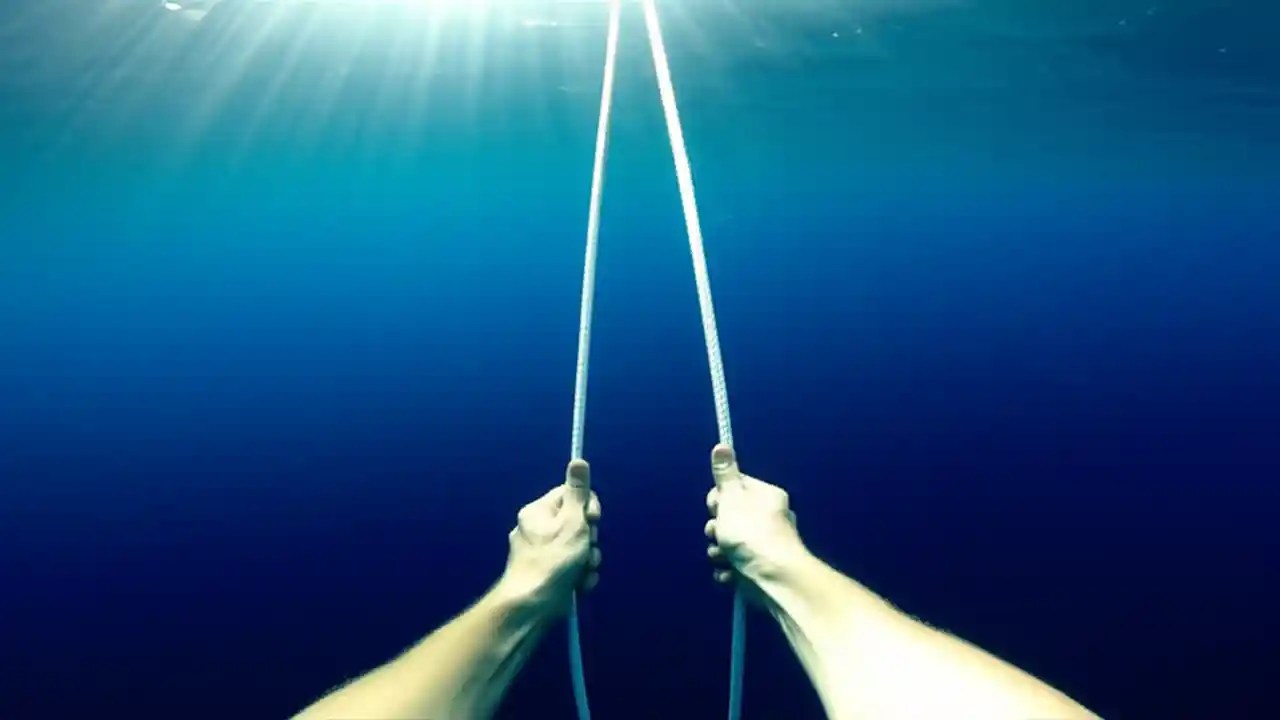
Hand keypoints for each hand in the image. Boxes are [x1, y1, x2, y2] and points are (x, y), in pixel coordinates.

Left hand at [499, 459, 601, 613]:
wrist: (532, 606)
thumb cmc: (553, 560)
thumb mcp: (571, 522)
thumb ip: (578, 493)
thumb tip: (578, 460)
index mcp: (538, 511)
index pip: (571, 494)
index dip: (588, 506)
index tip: (591, 519)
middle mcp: (536, 529)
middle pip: (577, 522)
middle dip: (589, 539)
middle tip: (585, 550)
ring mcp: (542, 553)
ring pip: (578, 547)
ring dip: (588, 560)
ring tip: (581, 572)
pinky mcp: (548, 574)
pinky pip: (572, 567)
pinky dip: (580, 575)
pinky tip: (579, 585)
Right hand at [705, 444, 805, 587]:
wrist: (773, 578)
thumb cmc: (751, 533)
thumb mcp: (732, 498)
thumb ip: (725, 474)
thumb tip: (722, 444)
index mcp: (766, 496)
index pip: (735, 487)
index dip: (719, 497)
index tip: (716, 505)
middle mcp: (768, 518)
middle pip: (729, 517)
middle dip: (717, 529)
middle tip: (719, 533)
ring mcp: (764, 546)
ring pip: (728, 544)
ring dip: (719, 552)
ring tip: (725, 557)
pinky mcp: (758, 570)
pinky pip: (733, 566)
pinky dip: (729, 571)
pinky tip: (731, 573)